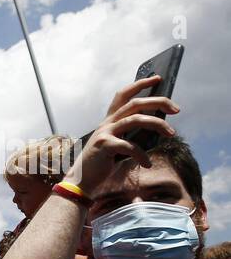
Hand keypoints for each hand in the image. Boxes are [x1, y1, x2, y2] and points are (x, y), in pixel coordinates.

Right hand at [69, 75, 177, 195]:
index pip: (123, 95)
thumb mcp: (118, 145)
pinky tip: (147, 163)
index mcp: (109, 121)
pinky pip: (130, 146)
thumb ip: (131, 134)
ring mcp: (105, 133)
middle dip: (158, 102)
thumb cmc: (102, 163)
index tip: (157, 78)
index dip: (140, 84)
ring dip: (158, 124)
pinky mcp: (105, 146)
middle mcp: (107, 123)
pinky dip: (142, 155)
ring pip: (136, 119)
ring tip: (171, 133)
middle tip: (176, 109)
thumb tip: (157, 128)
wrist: (81, 181)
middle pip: (135, 103)